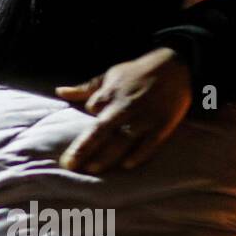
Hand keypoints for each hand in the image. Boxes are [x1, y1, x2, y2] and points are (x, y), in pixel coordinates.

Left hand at [57, 46, 191, 172]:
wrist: (175, 66)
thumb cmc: (138, 72)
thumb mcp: (110, 75)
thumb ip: (85, 88)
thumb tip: (59, 92)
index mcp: (110, 94)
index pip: (91, 109)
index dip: (88, 119)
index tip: (84, 138)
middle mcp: (124, 107)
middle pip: (100, 130)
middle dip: (83, 148)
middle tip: (69, 165)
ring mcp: (143, 117)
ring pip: (122, 140)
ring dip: (106, 155)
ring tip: (92, 169)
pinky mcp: (161, 125)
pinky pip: (149, 143)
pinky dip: (139, 153)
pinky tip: (127, 166)